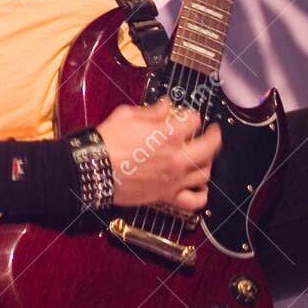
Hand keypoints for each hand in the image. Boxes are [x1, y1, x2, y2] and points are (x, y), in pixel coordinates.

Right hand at [93, 99, 221, 214]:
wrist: (93, 169)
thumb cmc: (107, 143)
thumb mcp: (127, 115)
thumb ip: (151, 110)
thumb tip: (165, 105)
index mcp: (169, 135)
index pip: (194, 120)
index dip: (190, 115)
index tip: (186, 115)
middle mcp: (177, 158)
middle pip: (210, 145)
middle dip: (214, 135)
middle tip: (213, 131)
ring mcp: (174, 179)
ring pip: (205, 172)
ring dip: (208, 162)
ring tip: (204, 157)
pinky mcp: (166, 196)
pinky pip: (193, 201)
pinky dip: (201, 195)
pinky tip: (201, 188)